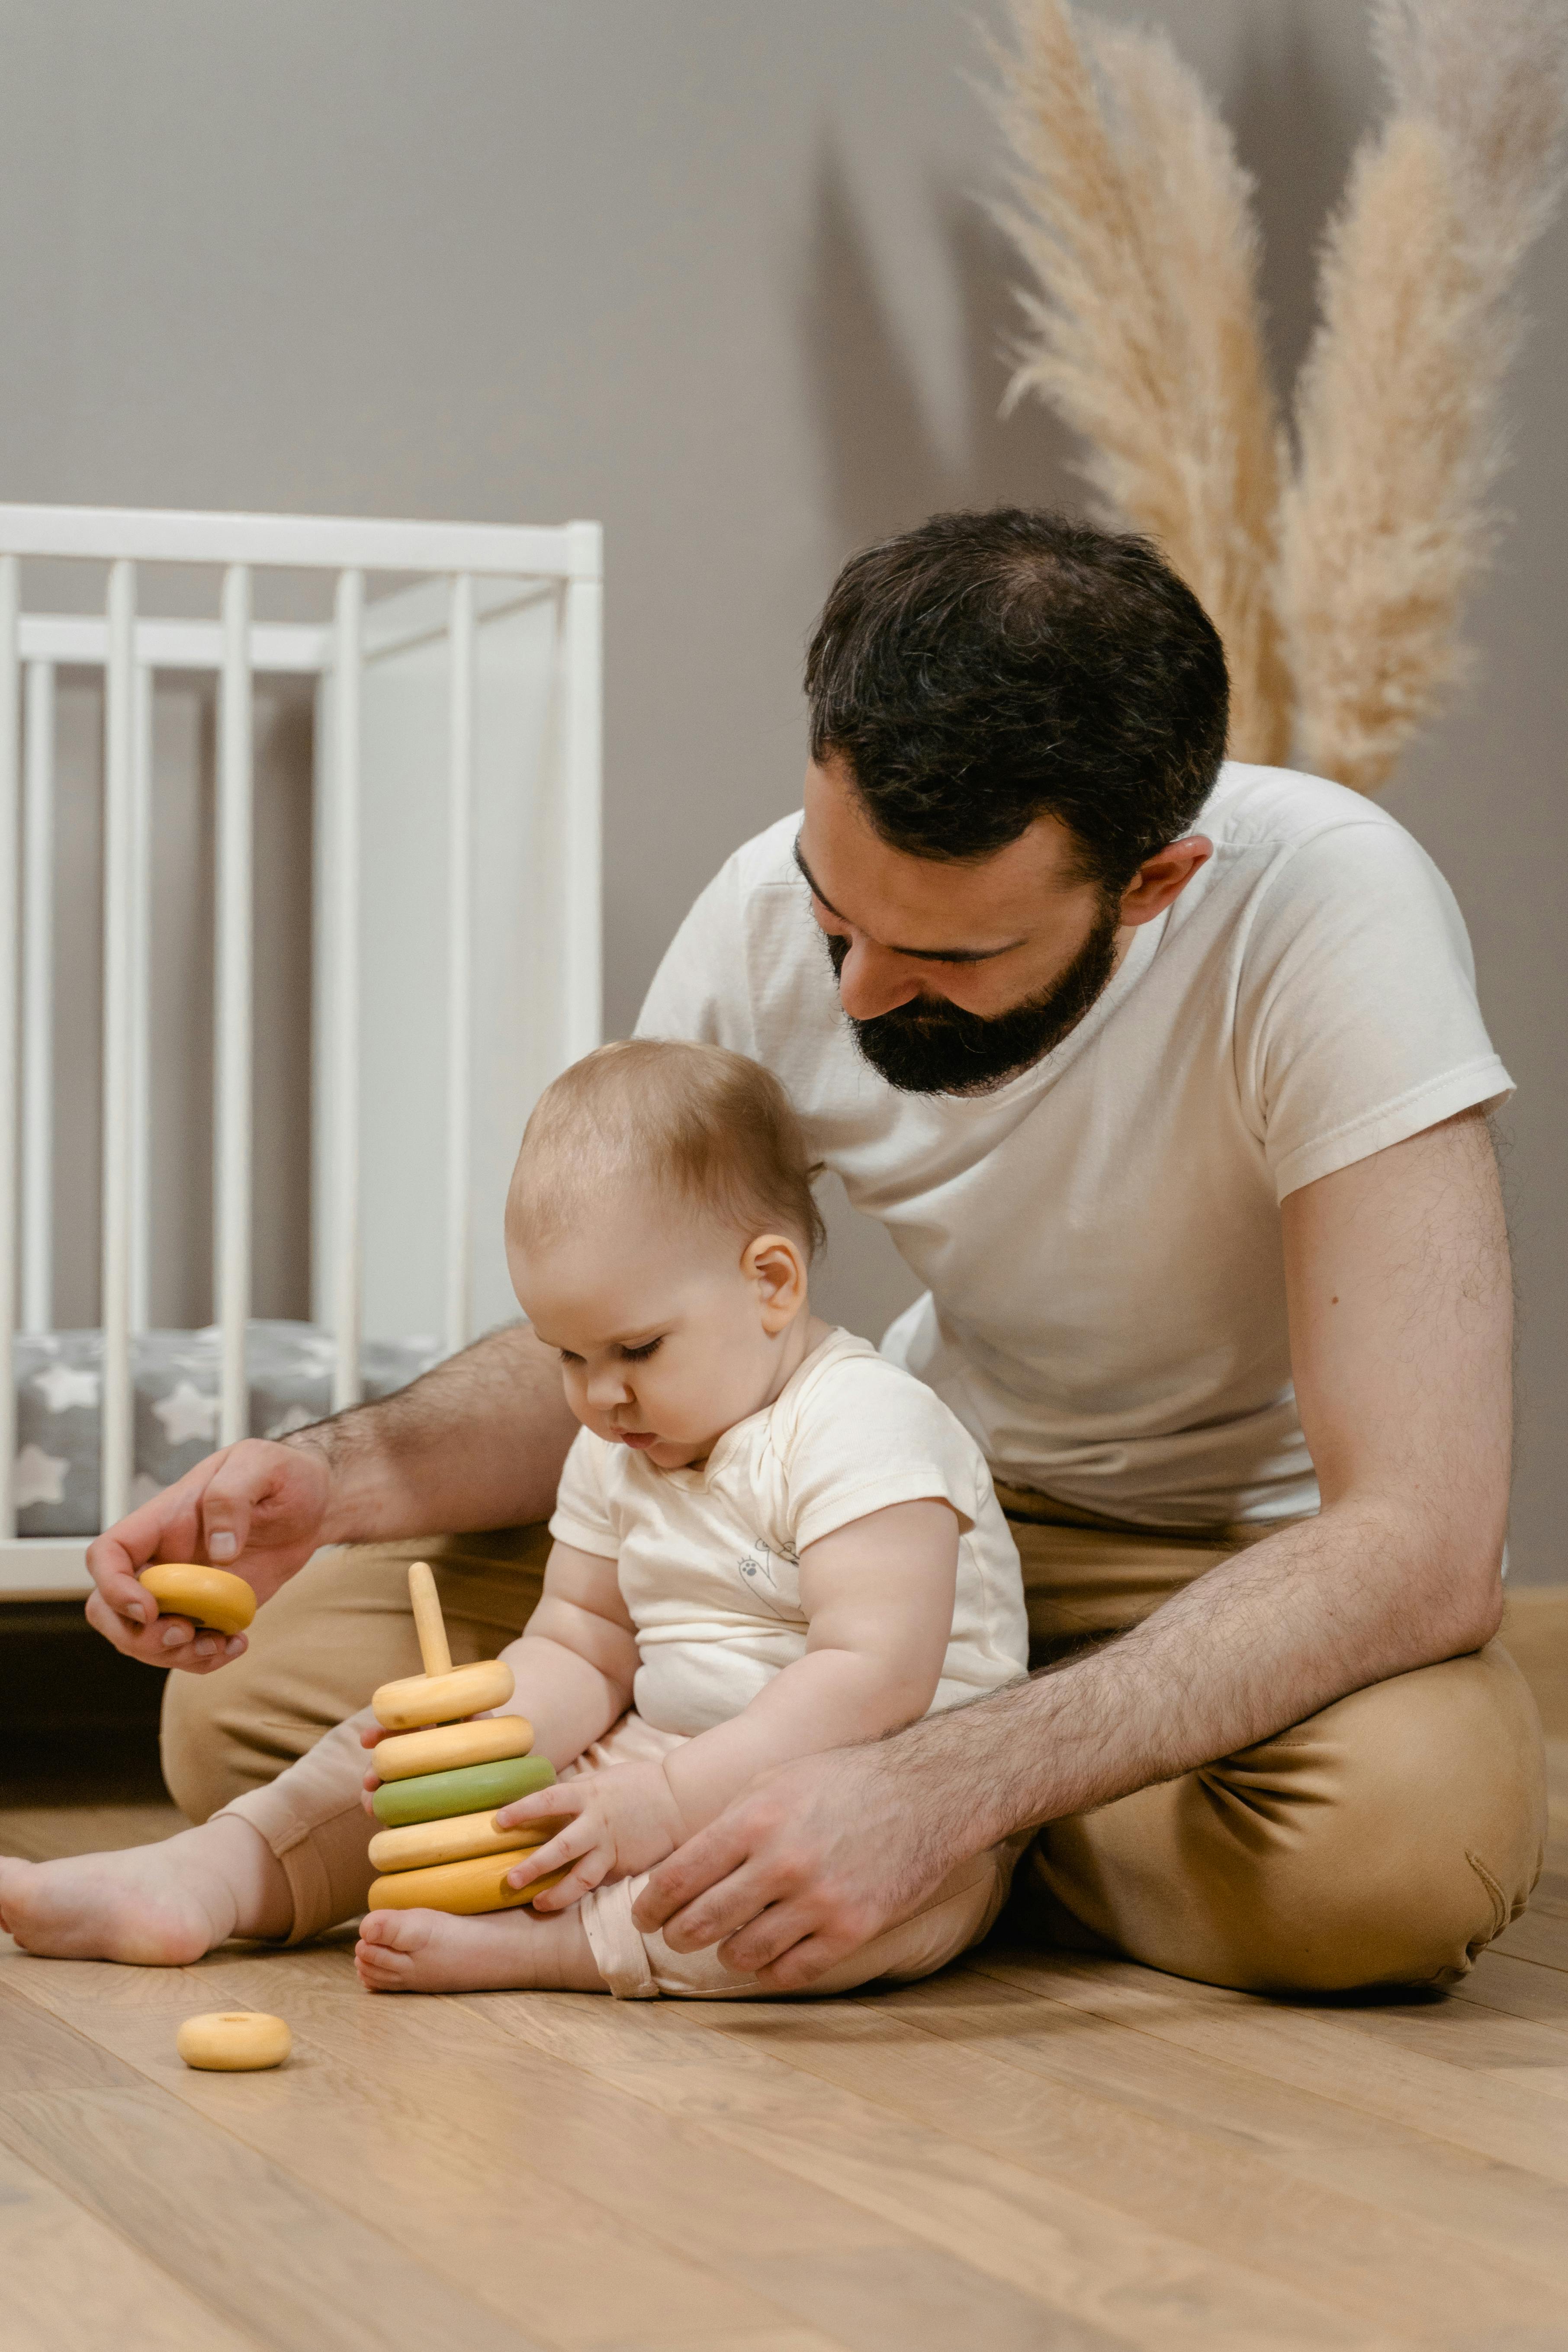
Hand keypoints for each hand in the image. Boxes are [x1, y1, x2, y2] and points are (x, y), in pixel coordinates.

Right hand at [84, 1437, 331, 1673]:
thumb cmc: (282, 1476)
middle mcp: (164, 1560)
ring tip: (221, 1644)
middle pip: (109, 1610)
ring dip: (173, 1655)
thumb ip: (231, 1497)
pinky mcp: (210, 1612)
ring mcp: (184, 1591)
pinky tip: (238, 1644)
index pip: (107, 1555)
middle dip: (137, 1636)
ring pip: (144, 1639)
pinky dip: (205, 1659)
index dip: (112, 1587)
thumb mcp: (260, 1465)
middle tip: (184, 1634)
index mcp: (163, 1521)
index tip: (149, 1608)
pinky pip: (188, 1648)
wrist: (313, 1505)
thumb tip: (220, 1552)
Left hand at [494, 1762, 686, 1910]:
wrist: (678, 1801)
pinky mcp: (623, 1867)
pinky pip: (598, 1883)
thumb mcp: (601, 1781)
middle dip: (534, 1866)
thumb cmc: (636, 1786)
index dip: (522, 1811)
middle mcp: (597, 1823)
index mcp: (589, 1795)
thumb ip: (575, 1793)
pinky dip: (580, 1893)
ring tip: (537, 1903)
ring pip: (580, 1878)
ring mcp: (611, 1848)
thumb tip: (542, 1802)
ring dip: (556, 1893)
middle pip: (560, 1848)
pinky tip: (565, 1901)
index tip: (498, 1821)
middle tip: (510, 1880)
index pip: (548, 1801)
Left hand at [630, 1742, 958, 1990]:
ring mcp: (818, 1901)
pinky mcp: (852, 1929)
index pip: (676, 1879)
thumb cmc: (841, 1780)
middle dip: (679, 1935)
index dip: (650, 1906)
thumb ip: (725, 1824)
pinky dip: (770, 1971)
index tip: (644, 1916)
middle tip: (679, 1935)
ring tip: (730, 1942)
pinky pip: (791, 1972)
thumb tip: (677, 1868)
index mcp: (753, 1819)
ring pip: (741, 1955)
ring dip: (727, 1953)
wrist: (925, 1791)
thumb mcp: (773, 1781)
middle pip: (700, 1923)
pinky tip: (768, 1957)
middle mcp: (780, 1863)